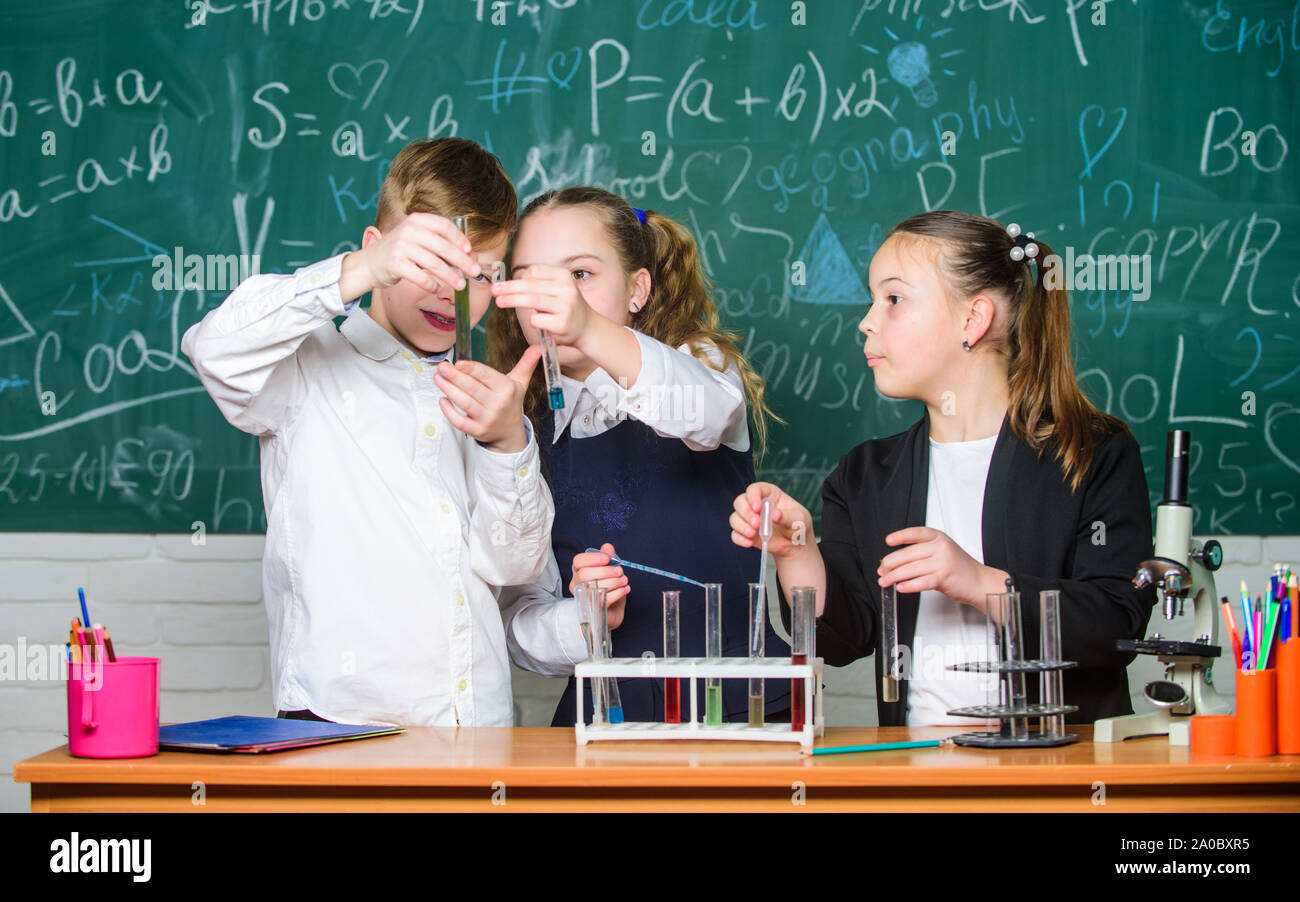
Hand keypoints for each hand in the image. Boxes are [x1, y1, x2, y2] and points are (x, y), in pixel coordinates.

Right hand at [338, 213, 479, 301]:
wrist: (368, 264)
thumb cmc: (398, 252)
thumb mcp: (416, 240)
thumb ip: (439, 245)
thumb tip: (470, 256)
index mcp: (416, 220)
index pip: (444, 226)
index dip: (460, 239)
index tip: (470, 251)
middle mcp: (409, 230)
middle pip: (444, 247)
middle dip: (463, 261)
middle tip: (474, 272)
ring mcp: (401, 247)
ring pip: (435, 264)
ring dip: (451, 277)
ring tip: (460, 285)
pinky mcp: (396, 264)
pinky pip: (421, 277)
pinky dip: (433, 286)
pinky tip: (438, 290)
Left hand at [435, 345, 541, 451]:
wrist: (510, 433)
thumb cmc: (511, 403)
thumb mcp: (520, 382)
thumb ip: (526, 363)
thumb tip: (539, 347)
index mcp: (507, 390)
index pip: (486, 376)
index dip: (472, 369)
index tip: (458, 362)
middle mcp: (497, 405)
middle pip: (472, 388)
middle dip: (454, 376)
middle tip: (442, 367)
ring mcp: (487, 419)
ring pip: (464, 403)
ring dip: (448, 389)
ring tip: (438, 378)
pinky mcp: (477, 431)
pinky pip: (459, 421)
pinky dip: (449, 411)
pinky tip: (442, 400)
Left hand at [490, 264, 593, 348]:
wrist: (588, 328)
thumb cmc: (566, 306)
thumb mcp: (558, 288)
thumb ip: (539, 283)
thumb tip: (509, 284)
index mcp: (564, 276)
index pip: (535, 271)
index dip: (518, 278)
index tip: (504, 284)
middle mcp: (567, 289)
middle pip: (531, 285)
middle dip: (509, 288)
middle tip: (494, 290)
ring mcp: (565, 306)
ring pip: (532, 300)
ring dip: (512, 301)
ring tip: (499, 302)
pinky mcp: (562, 324)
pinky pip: (537, 320)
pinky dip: (533, 321)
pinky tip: (541, 323)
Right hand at [570, 542, 628, 629]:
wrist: (613, 610)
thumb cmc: (609, 587)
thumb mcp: (610, 570)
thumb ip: (607, 557)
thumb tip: (607, 546)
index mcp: (578, 571)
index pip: (578, 561)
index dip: (592, 558)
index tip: (607, 558)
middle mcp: (577, 584)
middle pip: (585, 574)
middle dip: (606, 571)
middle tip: (620, 571)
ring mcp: (584, 598)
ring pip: (595, 587)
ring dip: (614, 581)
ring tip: (624, 580)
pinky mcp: (593, 609)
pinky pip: (604, 599)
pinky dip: (618, 592)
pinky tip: (624, 589)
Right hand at [729, 482, 812, 558]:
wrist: (796, 545)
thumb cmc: (798, 526)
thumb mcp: (799, 519)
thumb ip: (787, 516)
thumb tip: (774, 514)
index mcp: (770, 495)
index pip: (755, 489)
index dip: (753, 496)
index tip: (758, 508)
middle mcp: (756, 505)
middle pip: (740, 501)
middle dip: (745, 513)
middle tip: (757, 524)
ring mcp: (749, 519)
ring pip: (735, 517)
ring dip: (741, 526)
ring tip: (752, 534)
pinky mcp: (746, 533)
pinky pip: (735, 534)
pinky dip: (739, 538)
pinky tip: (749, 543)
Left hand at [878, 527, 1007, 609]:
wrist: (980, 582)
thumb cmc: (959, 567)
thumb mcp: (942, 550)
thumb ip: (922, 552)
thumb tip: (895, 560)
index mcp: (938, 538)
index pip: (916, 533)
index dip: (900, 536)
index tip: (888, 541)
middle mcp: (940, 547)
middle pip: (908, 553)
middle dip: (890, 563)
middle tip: (881, 570)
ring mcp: (942, 563)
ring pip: (911, 568)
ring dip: (894, 576)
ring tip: (885, 581)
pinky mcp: (943, 578)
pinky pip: (921, 582)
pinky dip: (908, 585)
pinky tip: (900, 587)